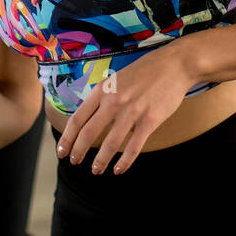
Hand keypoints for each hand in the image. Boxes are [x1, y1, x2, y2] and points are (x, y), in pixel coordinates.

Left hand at [55, 49, 193, 176]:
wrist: (174, 65)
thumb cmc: (145, 72)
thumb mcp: (117, 79)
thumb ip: (103, 97)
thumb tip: (90, 119)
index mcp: (103, 90)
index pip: (78, 118)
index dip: (67, 137)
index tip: (61, 150)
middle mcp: (114, 101)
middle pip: (89, 132)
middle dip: (78, 151)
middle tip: (74, 162)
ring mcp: (132, 111)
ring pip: (110, 143)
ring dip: (100, 160)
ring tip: (96, 170)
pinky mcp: (150, 120)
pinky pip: (134, 147)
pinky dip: (125, 161)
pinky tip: (118, 170)